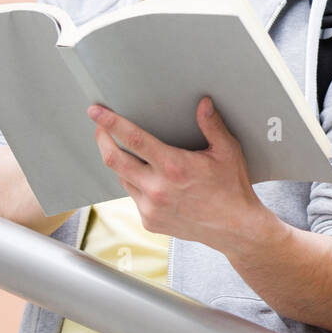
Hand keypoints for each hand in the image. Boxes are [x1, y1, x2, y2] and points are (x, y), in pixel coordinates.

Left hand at [88, 96, 268, 252]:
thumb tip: (203, 103)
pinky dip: (135, 183)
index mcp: (174, 166)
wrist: (235, 229)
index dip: (111, 123)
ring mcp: (150, 208)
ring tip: (124, 150)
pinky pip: (133, 196)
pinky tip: (147, 178)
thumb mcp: (228, 152)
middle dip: (103, 139)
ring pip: (122, 178)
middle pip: (114, 159)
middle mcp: (157, 188)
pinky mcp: (149, 221)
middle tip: (100, 128)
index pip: (133, 139)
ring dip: (120, 162)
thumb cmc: (233, 188)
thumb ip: (212, 126)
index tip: (96, 112)